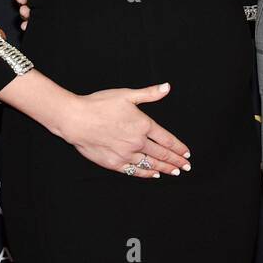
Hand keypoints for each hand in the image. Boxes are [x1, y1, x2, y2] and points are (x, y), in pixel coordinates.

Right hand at [57, 82, 192, 178]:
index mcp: (143, 124)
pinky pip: (135, 171)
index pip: (167, 140)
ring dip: (165, 169)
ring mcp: (126, 154)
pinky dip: (147, 174)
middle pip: (162, 154)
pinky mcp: (114, 163)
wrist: (76, 119)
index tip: (187, 153)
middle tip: (186, 166)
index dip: (179, 148)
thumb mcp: (127, 95)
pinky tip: (154, 175)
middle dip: (176, 161)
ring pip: (151, 164)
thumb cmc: (99, 105)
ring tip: (175, 172)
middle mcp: (137, 142)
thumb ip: (149, 93)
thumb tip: (167, 87)